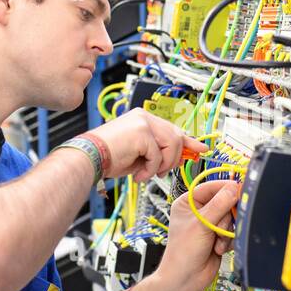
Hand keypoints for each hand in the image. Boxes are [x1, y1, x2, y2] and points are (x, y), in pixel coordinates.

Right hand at [88, 109, 206, 180]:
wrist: (89, 159)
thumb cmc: (109, 158)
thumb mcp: (140, 156)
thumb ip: (160, 153)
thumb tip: (182, 158)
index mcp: (143, 119)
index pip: (172, 128)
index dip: (188, 140)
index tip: (201, 149)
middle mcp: (144, 117)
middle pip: (176, 136)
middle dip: (176, 157)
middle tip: (163, 171)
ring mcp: (143, 123)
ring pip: (171, 146)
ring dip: (162, 165)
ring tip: (146, 173)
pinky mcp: (141, 133)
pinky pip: (158, 156)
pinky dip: (150, 169)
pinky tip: (137, 174)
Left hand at [155, 179, 239, 290]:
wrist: (186, 279)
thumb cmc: (182, 253)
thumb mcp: (200, 224)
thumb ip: (219, 205)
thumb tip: (233, 188)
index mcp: (188, 202)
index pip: (211, 187)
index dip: (226, 189)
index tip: (239, 191)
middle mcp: (199, 211)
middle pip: (225, 202)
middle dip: (224, 218)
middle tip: (220, 227)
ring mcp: (210, 224)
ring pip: (230, 218)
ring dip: (225, 232)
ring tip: (215, 241)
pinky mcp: (219, 236)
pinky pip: (232, 231)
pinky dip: (228, 240)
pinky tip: (218, 248)